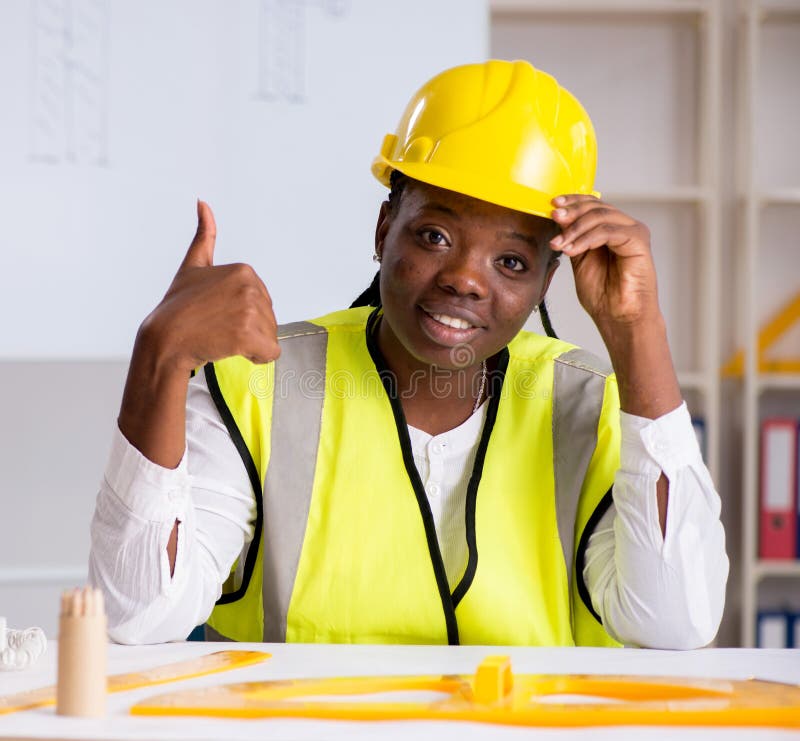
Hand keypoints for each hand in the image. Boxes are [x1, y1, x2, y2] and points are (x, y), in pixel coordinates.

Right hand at [140, 200, 279, 372]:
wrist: (164, 339)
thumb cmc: (178, 307)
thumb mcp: (193, 266)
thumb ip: (204, 235)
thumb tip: (203, 203)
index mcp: (244, 271)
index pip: (262, 302)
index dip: (243, 314)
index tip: (219, 313)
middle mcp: (250, 287)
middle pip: (269, 319)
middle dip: (249, 329)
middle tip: (219, 328)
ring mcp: (250, 310)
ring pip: (270, 336)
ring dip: (251, 344)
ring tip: (223, 338)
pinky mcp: (248, 334)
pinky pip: (272, 352)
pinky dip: (258, 357)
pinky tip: (234, 350)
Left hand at [549, 194, 680, 424]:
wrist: (619, 319)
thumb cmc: (603, 296)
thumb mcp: (580, 261)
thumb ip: (573, 239)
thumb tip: (558, 218)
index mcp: (612, 229)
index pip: (592, 205)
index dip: (573, 201)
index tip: (553, 205)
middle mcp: (625, 227)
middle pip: (597, 207)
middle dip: (572, 212)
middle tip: (554, 217)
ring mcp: (633, 233)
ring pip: (601, 217)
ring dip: (575, 229)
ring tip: (559, 244)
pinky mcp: (638, 242)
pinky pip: (609, 232)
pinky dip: (587, 239)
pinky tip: (572, 249)